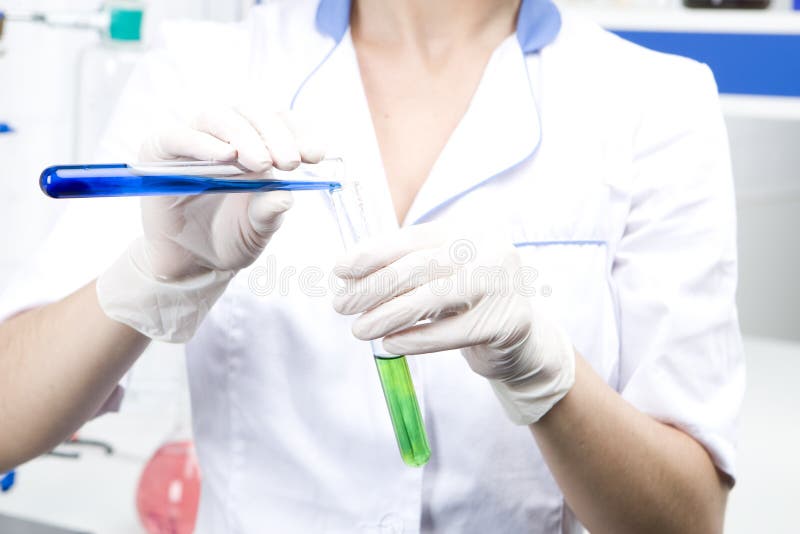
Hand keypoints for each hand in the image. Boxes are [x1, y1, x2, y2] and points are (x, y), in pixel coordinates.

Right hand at [97, 108, 323, 341]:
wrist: (191, 262)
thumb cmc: (229, 239)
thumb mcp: (257, 230)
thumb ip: (269, 212)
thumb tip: (284, 197)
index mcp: (259, 146)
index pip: (281, 122)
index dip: (299, 132)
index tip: (316, 154)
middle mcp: (228, 137)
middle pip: (252, 114)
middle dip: (276, 135)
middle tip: (289, 163)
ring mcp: (194, 140)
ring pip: (219, 117)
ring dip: (243, 136)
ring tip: (260, 163)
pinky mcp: (161, 150)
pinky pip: (179, 135)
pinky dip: (202, 142)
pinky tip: (225, 156)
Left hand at [332, 223, 574, 423]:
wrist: (523, 341)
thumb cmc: (469, 305)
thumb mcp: (440, 278)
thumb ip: (404, 270)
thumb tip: (348, 274)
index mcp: (470, 231)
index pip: (413, 237)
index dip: (373, 253)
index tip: (339, 270)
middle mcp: (490, 250)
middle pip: (420, 266)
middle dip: (373, 287)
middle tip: (341, 305)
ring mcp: (505, 285)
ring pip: (434, 298)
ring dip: (388, 314)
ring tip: (358, 330)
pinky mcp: (510, 322)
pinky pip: (452, 333)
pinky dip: (416, 339)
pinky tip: (390, 344)